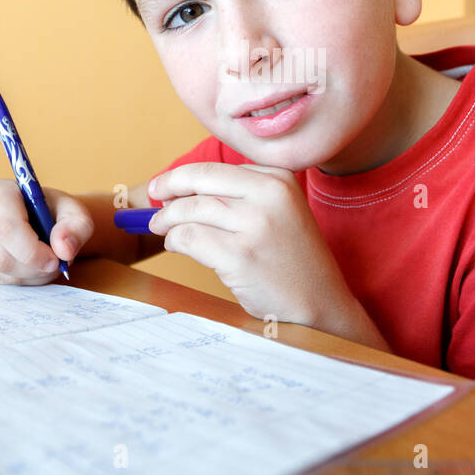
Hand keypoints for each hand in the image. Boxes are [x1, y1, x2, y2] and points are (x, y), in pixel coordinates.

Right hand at [0, 180, 91, 284]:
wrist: (41, 218)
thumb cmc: (55, 213)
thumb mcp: (75, 214)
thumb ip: (76, 227)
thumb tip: (63, 248)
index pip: (6, 228)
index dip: (32, 251)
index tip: (55, 260)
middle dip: (32, 267)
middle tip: (54, 265)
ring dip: (29, 275)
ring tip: (45, 263)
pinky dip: (18, 279)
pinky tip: (30, 266)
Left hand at [147, 162, 354, 325]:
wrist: (320, 305)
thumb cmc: (291, 262)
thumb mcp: (278, 213)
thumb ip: (238, 197)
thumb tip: (177, 188)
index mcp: (279, 178)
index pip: (217, 169)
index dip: (184, 176)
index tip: (167, 185)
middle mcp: (269, 194)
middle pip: (200, 180)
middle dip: (168, 187)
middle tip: (154, 198)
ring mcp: (256, 224)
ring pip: (189, 209)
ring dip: (168, 220)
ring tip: (164, 230)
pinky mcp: (240, 255)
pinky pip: (189, 237)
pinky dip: (175, 240)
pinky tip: (177, 246)